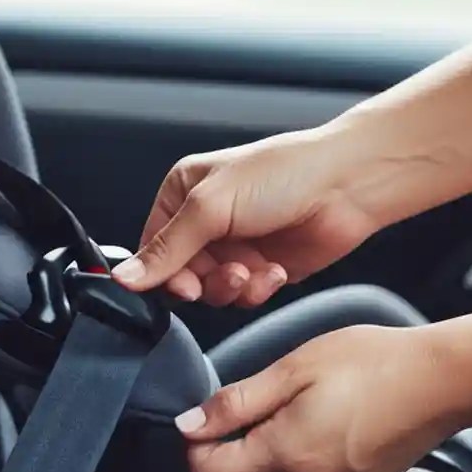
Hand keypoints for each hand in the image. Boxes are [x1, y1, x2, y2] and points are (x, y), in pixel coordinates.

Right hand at [111, 126, 381, 306]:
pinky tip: (275, 269)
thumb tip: (125, 277)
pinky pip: (243, 296)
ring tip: (253, 269)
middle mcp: (206, 220)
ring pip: (212, 291)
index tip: (183, 283)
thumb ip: (167, 247)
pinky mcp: (262, 268)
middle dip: (205, 282)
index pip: (152, 248)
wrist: (347, 186)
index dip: (163, 273)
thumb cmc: (284, 174)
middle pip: (181, 275)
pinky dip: (258, 288)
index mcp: (184, 193)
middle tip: (226, 273)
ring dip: (233, 287)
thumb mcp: (212, 206)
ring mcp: (235, 245)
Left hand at [174, 324, 457, 471]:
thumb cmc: (373, 364)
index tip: (203, 422)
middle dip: (216, 468)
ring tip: (264, 431)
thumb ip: (237, 401)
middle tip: (229, 426)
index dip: (195, 448)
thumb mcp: (295, 367)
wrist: (439, 381)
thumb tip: (190, 424)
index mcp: (284, 454)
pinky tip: (296, 443)